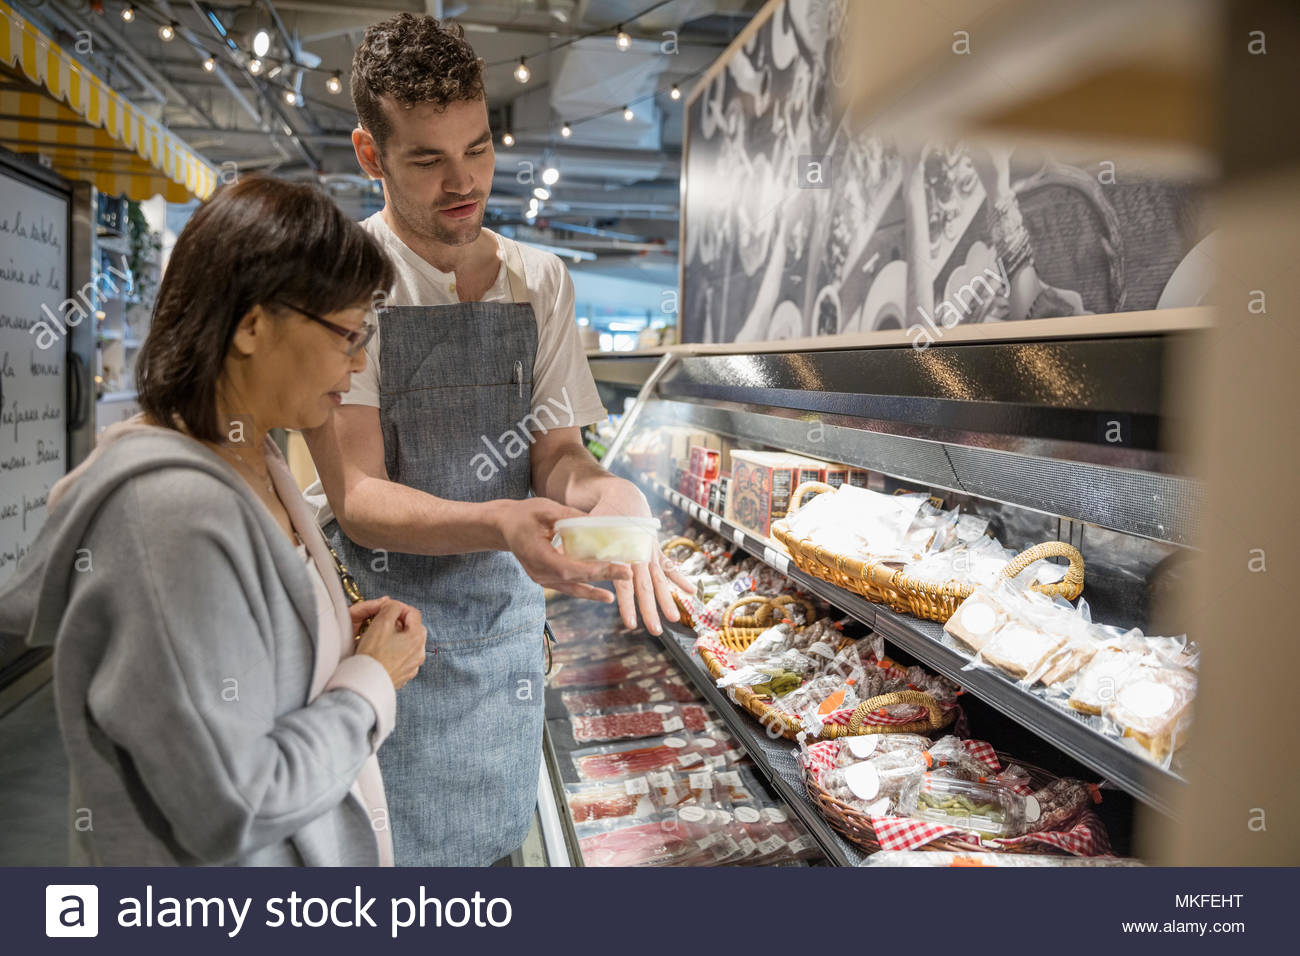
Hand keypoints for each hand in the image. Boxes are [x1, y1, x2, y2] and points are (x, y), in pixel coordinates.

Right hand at [353, 597, 426, 689]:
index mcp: (417, 637)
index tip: (386, 609)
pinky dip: (394, 652)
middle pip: (412, 628)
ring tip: (380, 638)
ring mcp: (412, 665)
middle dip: (398, 622)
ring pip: (408, 644)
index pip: (413, 612)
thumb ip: (391, 608)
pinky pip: (402, 658)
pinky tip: (381, 653)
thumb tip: (394, 605)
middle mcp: (419, 652)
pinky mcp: (404, 675)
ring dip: (397, 638)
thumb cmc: (373, 655)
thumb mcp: (382, 622)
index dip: (399, 607)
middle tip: (383, 623)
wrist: (366, 683)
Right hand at [497, 498, 633, 602]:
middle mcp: (539, 572)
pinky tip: (603, 594)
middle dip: (603, 578)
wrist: (503, 526)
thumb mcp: (545, 509)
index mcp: (538, 555)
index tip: (617, 567)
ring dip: (595, 590)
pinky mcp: (545, 578)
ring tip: (616, 595)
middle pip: (574, 580)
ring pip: (572, 588)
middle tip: (628, 575)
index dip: (594, 570)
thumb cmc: (523, 515)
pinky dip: (585, 589)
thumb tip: (597, 522)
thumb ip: (569, 516)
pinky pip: (567, 587)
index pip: (570, 568)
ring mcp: (541, 578)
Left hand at [588, 478, 694, 635]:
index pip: (624, 584)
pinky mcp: (656, 550)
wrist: (623, 496)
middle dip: (651, 610)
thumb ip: (579, 546)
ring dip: (667, 600)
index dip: (628, 605)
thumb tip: (561, 557)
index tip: (631, 625)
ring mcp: (650, 552)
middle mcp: (639, 554)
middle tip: (656, 631)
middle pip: (646, 587)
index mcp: (621, 552)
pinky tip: (691, 593)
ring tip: (675, 619)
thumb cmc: (601, 516)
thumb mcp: (588, 529)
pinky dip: (680, 579)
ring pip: (660, 580)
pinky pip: (670, 566)